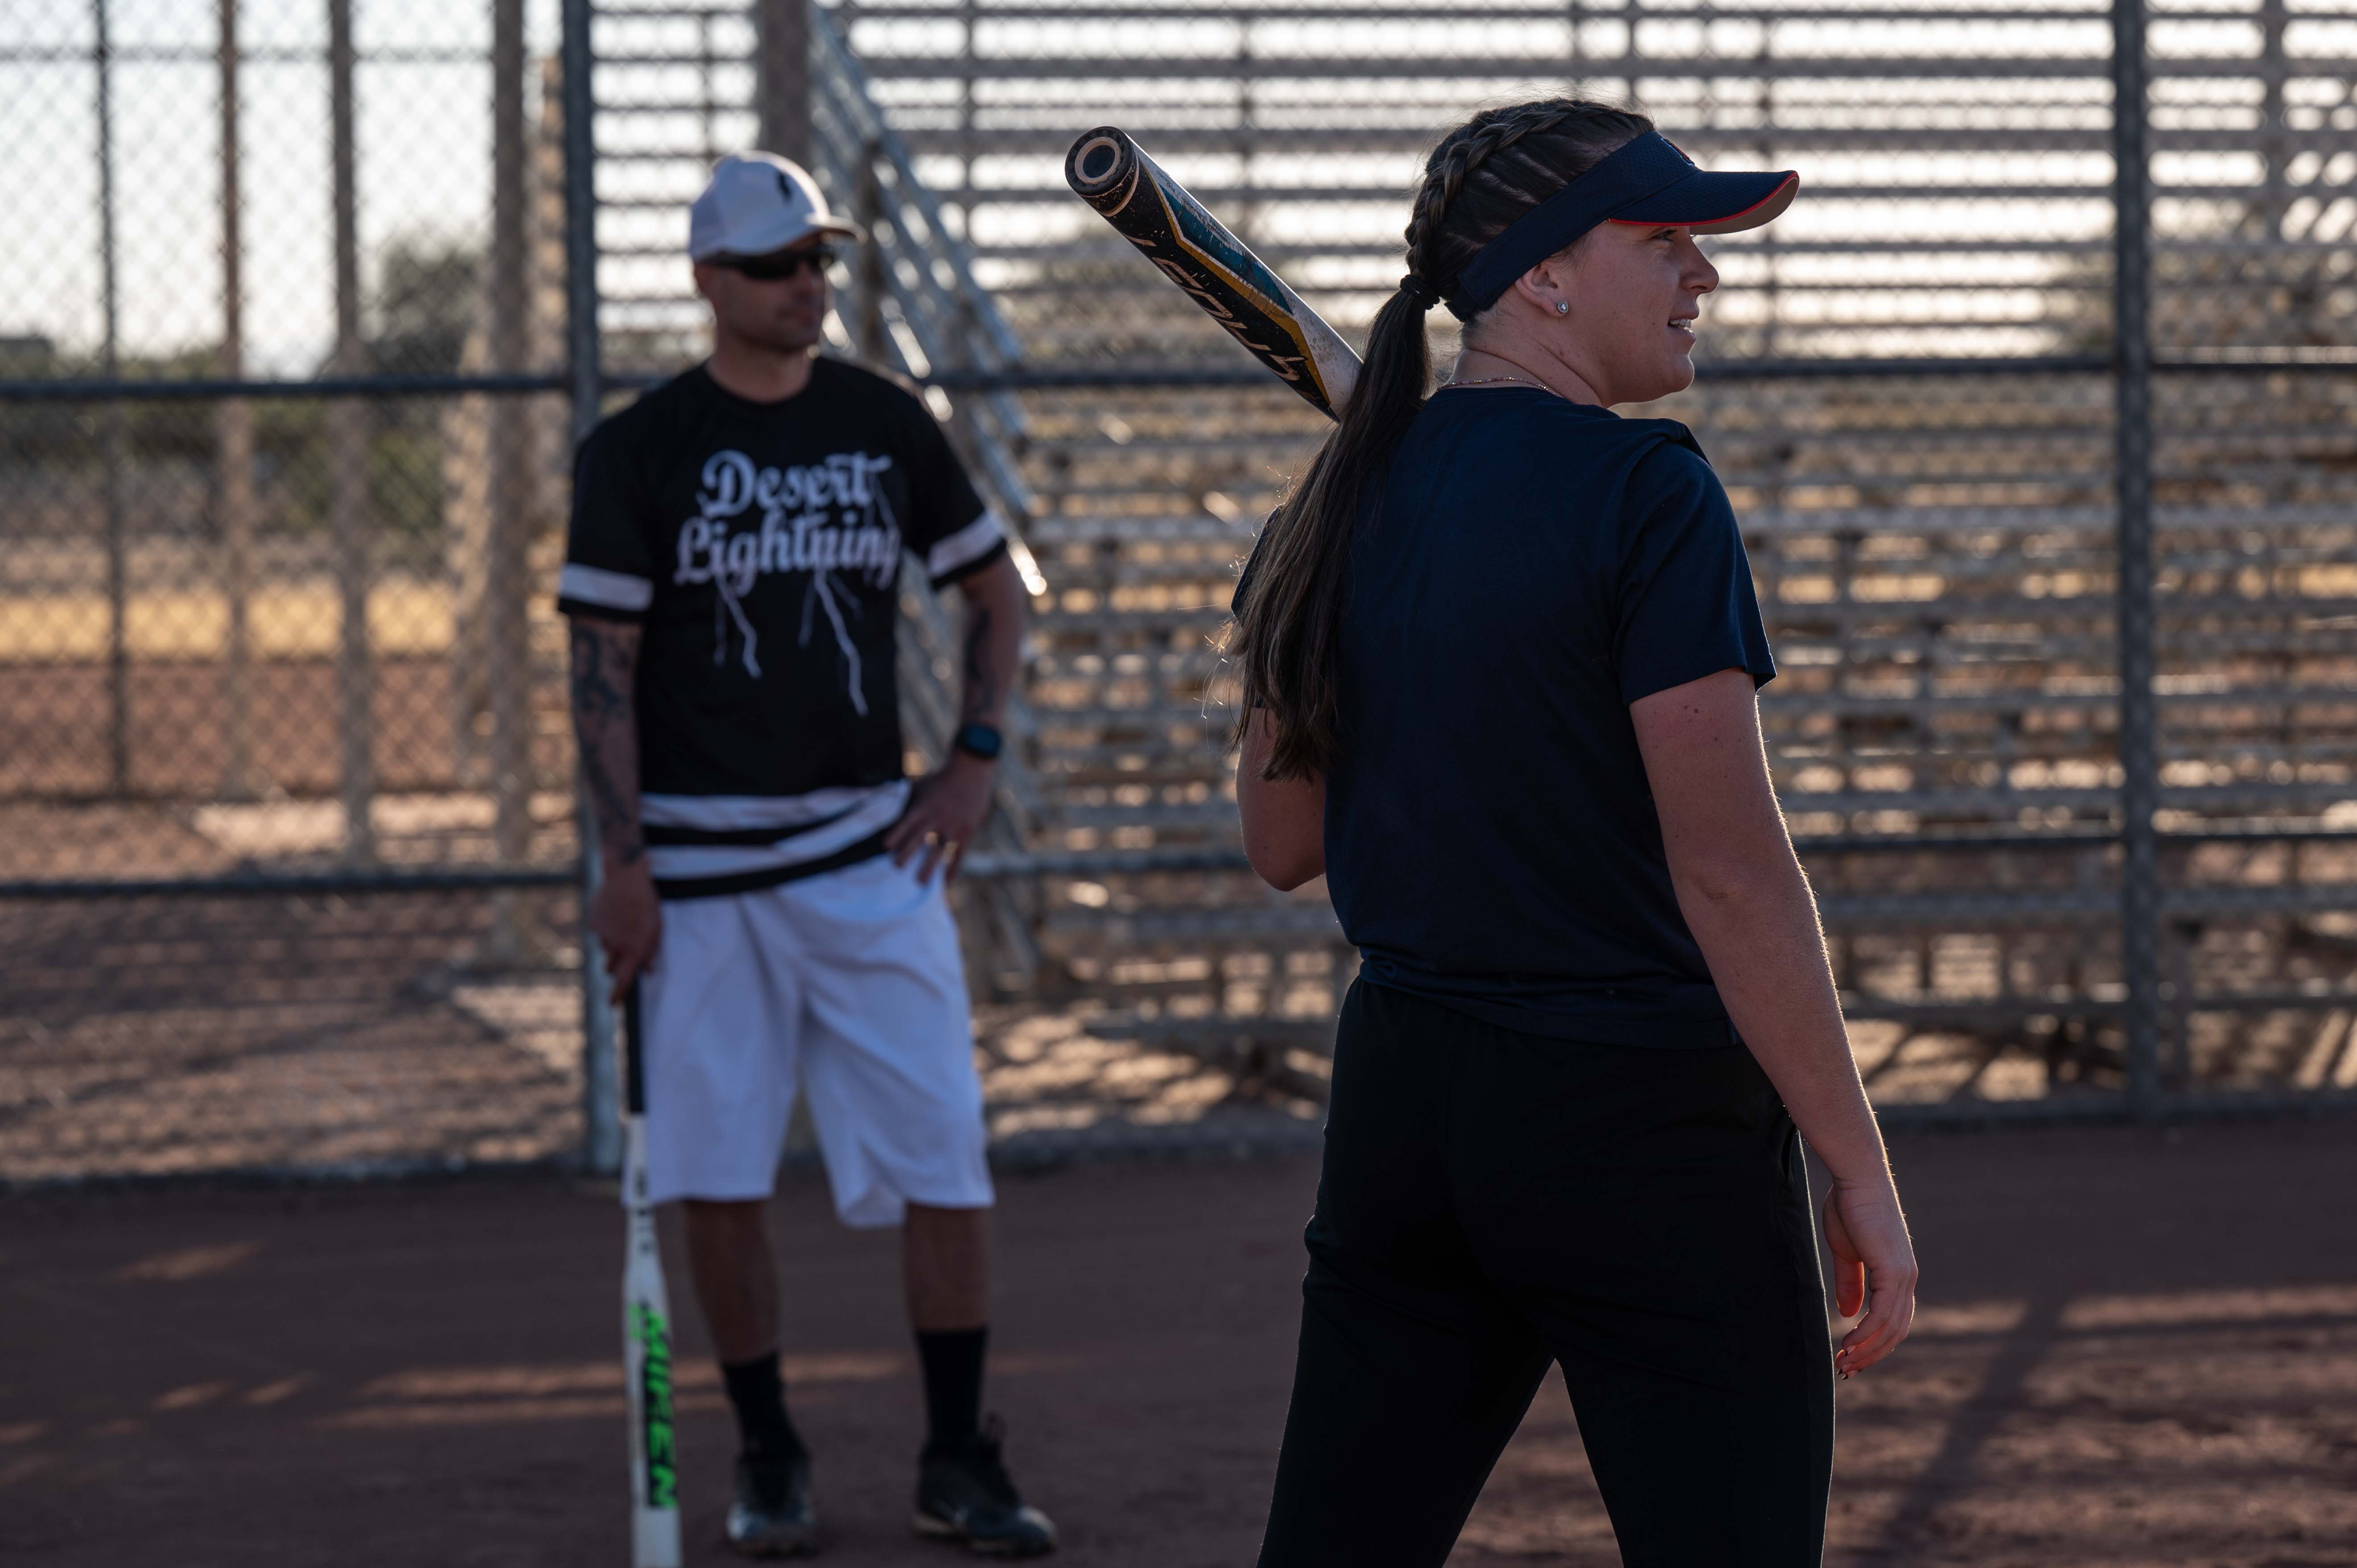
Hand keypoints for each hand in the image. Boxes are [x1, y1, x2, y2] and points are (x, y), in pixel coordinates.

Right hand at [590, 853, 661, 1004]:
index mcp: (634, 950)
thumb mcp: (656, 929)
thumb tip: (648, 970)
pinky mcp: (594, 923)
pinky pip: (599, 932)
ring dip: (612, 944)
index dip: (617, 994)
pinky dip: (606, 928)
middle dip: (615, 965)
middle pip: (610, 968)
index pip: (623, 980)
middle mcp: (615, 946)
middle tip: (624, 952)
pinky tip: (615, 913)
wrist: (625, 878)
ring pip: (605, 949)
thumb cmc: (647, 904)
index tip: (612, 1004)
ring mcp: (602, 935)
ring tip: (624, 924)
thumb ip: (651, 951)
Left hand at [885, 753, 995, 884]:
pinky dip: (953, 869)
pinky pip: (959, 855)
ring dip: (928, 868)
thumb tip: (886, 810)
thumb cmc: (941, 780)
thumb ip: (907, 800)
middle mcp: (937, 818)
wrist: (971, 772)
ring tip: (919, 882)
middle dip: (907, 854)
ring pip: (939, 851)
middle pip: (919, 839)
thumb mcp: (921, 786)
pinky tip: (946, 882)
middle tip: (897, 868)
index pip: (907, 823)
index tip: (886, 848)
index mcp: (923, 806)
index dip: (896, 835)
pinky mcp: (967, 832)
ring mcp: (953, 827)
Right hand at [1823, 1176, 1917, 1377]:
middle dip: (1871, 1354)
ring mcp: (1903, 1276)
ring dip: (1867, 1350)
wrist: (1857, 1180)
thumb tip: (1850, 1315)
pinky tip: (1849, 1343)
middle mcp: (1907, 1279)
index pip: (1893, 1319)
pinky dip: (1867, 1334)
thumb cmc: (1850, 1208)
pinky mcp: (1893, 1271)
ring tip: (1844, 1362)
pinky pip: (1883, 1314)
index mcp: (1898, 1274)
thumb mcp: (1846, 1252)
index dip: (1874, 1342)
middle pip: (1896, 1331)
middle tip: (1846, 1369)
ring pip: (1891, 1328)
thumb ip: (1851, 1283)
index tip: (1850, 1355)